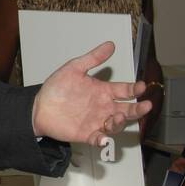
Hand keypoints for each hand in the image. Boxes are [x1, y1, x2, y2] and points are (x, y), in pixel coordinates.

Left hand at [31, 41, 149, 146]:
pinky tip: (104, 138)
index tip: (141, 86)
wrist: (39, 107)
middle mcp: (103, 107)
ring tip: (119, 116)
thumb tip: (110, 45)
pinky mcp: (86, 134)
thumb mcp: (74, 68)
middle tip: (146, 105)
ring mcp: (96, 121)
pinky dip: (103, 140)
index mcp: (103, 91)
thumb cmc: (56, 88)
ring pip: (116, 125)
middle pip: (127, 110)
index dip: (135, 89)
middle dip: (138, 109)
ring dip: (121, 122)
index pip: (125, 90)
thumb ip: (93, 58)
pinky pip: (99, 139)